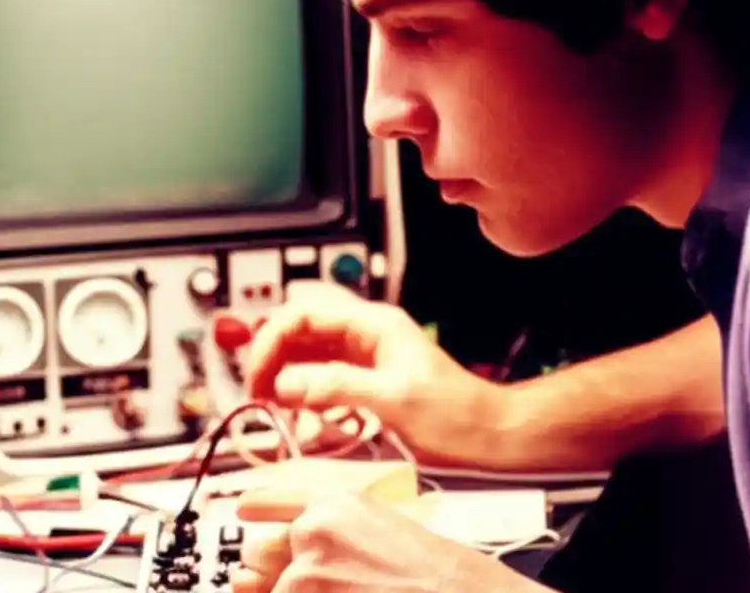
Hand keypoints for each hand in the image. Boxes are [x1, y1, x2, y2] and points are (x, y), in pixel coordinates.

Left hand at [231, 487, 553, 592]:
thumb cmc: (438, 574)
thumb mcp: (380, 530)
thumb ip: (327, 534)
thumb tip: (264, 562)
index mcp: (334, 503)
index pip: (263, 502)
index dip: (253, 515)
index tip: (244, 518)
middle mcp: (312, 531)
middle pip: (258, 556)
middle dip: (279, 575)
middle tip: (328, 583)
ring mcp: (306, 574)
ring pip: (272, 591)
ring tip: (354, 592)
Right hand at [244, 282, 511, 466]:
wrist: (491, 435)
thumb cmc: (456, 415)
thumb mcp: (393, 399)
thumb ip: (336, 386)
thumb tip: (285, 383)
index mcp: (373, 324)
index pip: (303, 313)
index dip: (272, 340)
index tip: (258, 376)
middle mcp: (365, 333)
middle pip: (300, 326)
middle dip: (272, 353)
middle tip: (258, 388)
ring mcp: (365, 355)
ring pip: (308, 350)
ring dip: (284, 372)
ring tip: (270, 401)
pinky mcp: (366, 379)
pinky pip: (322, 375)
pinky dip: (303, 389)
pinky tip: (298, 411)